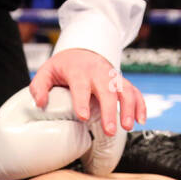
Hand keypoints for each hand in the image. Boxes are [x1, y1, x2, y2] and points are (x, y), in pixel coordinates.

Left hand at [29, 48, 144, 135]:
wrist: (83, 49)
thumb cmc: (64, 66)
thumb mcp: (47, 71)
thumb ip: (39, 86)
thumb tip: (40, 103)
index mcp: (78, 71)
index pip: (81, 86)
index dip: (82, 101)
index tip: (84, 117)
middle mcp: (98, 73)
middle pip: (107, 91)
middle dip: (110, 111)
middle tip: (110, 131)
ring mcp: (112, 76)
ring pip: (125, 90)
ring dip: (129, 108)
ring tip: (128, 127)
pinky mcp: (121, 81)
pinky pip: (135, 91)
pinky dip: (140, 104)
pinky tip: (141, 120)